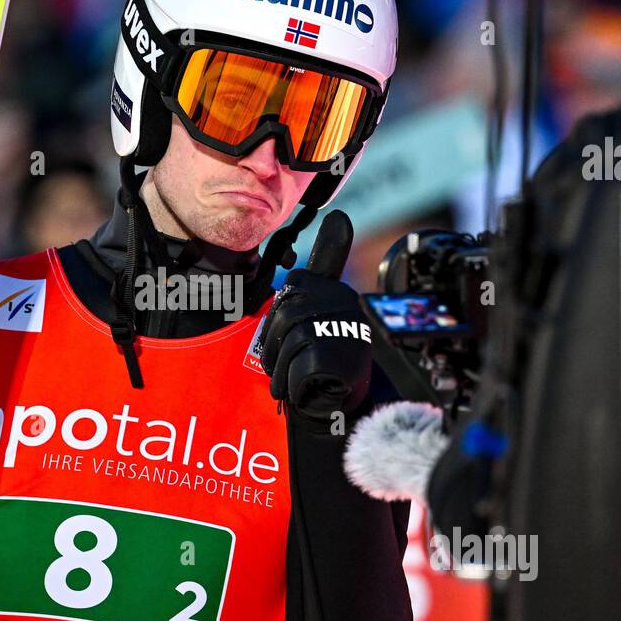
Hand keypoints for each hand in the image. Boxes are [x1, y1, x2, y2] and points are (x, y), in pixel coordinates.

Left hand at [259, 210, 372, 422]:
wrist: (342, 405)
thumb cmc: (326, 356)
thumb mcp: (320, 306)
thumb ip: (326, 262)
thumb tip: (340, 215)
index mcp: (337, 290)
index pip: (293, 287)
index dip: (282, 319)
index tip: (298, 337)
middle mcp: (346, 304)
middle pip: (284, 315)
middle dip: (275, 345)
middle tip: (285, 364)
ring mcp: (344, 331)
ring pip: (288, 341)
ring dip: (282, 369)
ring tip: (293, 380)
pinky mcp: (339, 357)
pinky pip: (295, 366)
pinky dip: (292, 383)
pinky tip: (303, 389)